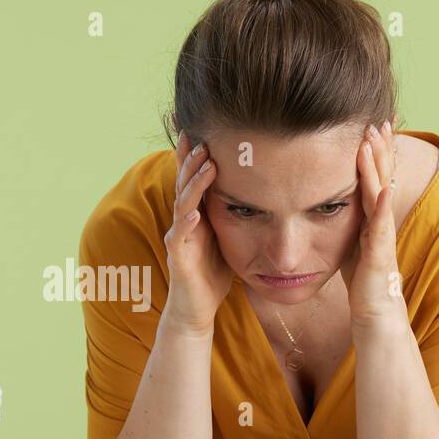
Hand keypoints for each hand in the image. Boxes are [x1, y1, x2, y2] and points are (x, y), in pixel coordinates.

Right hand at [162, 133, 234, 336]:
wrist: (195, 309)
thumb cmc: (212, 274)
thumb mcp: (227, 238)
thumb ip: (234, 215)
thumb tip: (261, 193)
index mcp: (196, 214)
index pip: (193, 178)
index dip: (194, 154)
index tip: (201, 128)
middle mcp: (183, 221)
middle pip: (185, 183)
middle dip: (191, 159)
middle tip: (200, 135)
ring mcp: (178, 238)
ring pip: (182, 203)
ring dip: (193, 183)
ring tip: (205, 164)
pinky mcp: (177, 258)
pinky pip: (179, 237)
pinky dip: (186, 223)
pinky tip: (195, 212)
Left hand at [341, 118, 407, 327]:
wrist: (375, 312)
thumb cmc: (361, 278)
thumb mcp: (349, 241)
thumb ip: (344, 221)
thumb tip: (326, 203)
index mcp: (371, 217)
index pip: (373, 177)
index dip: (374, 152)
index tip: (370, 125)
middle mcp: (380, 221)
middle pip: (382, 177)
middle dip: (380, 148)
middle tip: (378, 119)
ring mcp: (382, 235)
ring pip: (380, 193)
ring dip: (378, 166)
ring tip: (374, 140)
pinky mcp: (379, 253)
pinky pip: (380, 226)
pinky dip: (381, 205)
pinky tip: (381, 188)